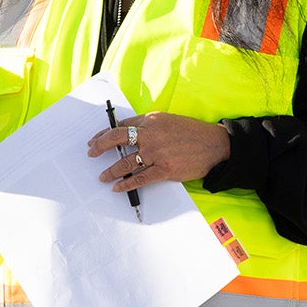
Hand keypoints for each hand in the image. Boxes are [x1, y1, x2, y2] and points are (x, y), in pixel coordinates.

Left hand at [87, 111, 229, 193]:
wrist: (215, 145)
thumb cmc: (193, 133)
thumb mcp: (169, 121)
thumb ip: (149, 126)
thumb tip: (128, 133)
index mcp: (152, 120)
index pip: (122, 125)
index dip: (106, 133)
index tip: (97, 140)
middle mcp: (152, 134)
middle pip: (117, 138)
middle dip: (100, 146)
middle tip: (91, 152)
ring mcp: (157, 153)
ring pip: (125, 162)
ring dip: (110, 170)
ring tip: (102, 176)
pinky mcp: (165, 169)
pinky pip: (140, 178)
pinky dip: (126, 183)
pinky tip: (117, 187)